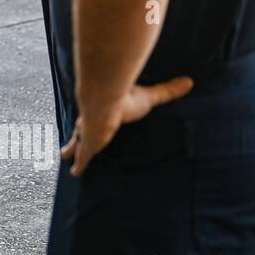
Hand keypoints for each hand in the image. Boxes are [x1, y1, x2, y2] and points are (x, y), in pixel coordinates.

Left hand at [61, 76, 192, 175]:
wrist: (105, 102)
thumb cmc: (125, 98)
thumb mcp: (150, 96)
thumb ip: (167, 91)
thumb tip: (189, 81)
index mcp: (103, 110)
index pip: (97, 113)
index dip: (95, 117)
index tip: (94, 118)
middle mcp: (90, 121)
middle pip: (81, 128)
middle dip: (78, 133)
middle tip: (73, 137)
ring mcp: (87, 134)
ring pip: (76, 144)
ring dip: (72, 149)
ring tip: (65, 154)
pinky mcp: (88, 147)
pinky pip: (82, 158)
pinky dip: (79, 166)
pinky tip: (75, 172)